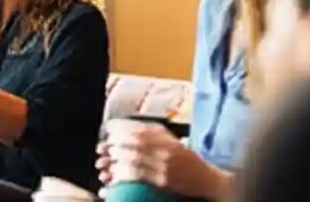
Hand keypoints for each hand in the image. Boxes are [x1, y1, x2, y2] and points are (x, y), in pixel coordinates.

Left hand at [97, 123, 224, 197]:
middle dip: (114, 145)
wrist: (207, 180)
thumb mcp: (175, 142)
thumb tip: (132, 128)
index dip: (122, 128)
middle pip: (134, 143)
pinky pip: (139, 177)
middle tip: (102, 149)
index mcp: (168, 137)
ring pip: (134, 160)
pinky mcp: (163, 181)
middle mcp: (166, 149)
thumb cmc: (189, 162)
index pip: (141, 128)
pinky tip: (112, 180)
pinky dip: (123, 177)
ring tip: (103, 165)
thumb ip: (157, 134)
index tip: (108, 130)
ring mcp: (165, 165)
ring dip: (115, 162)